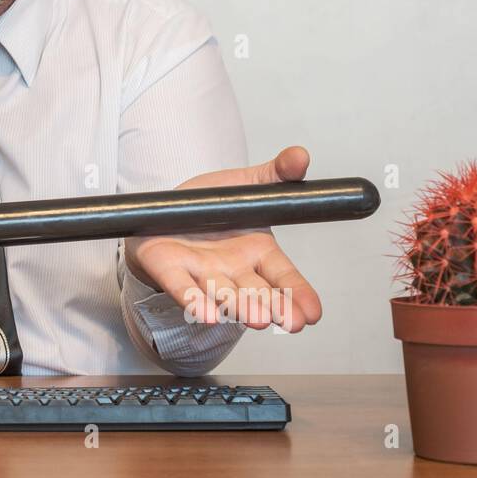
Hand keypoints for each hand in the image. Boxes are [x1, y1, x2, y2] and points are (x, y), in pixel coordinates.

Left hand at [125, 146, 321, 331]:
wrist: (162, 210)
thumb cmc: (210, 205)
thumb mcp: (247, 183)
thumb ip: (276, 173)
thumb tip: (301, 155)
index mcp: (256, 251)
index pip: (283, 275)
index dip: (299, 293)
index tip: (314, 314)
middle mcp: (232, 269)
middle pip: (256, 291)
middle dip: (272, 306)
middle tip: (288, 321)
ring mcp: (201, 271)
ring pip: (222, 292)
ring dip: (238, 306)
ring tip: (256, 319)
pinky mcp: (169, 268)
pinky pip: (181, 286)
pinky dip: (193, 299)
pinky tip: (205, 313)